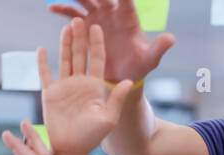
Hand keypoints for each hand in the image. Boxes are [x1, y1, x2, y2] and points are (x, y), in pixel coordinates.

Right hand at [40, 18, 133, 154]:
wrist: (72, 148)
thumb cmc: (92, 137)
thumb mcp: (109, 118)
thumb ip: (117, 99)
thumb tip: (130, 81)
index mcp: (95, 86)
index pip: (97, 60)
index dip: (97, 44)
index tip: (97, 28)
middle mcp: (80, 83)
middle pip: (80, 55)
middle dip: (80, 38)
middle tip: (79, 20)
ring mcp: (64, 87)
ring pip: (65, 60)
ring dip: (65, 44)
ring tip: (65, 28)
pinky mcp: (50, 93)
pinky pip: (45, 74)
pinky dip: (42, 62)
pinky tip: (41, 49)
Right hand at [48, 0, 174, 81]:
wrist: (120, 77)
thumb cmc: (137, 67)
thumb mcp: (149, 60)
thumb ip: (158, 49)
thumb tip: (171, 38)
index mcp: (128, 17)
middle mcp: (112, 13)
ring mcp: (98, 17)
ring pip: (85, 1)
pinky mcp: (86, 25)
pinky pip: (72, 14)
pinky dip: (62, 9)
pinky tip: (51, 8)